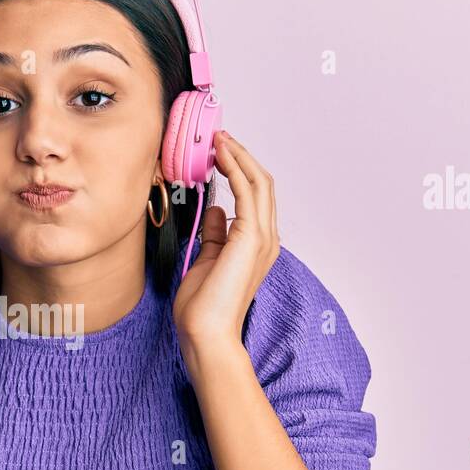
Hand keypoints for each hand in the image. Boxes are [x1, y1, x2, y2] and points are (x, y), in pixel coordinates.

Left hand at [172, 129, 279, 353]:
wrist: (207, 333)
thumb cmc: (204, 308)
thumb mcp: (206, 260)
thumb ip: (214, 235)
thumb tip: (216, 210)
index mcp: (257, 244)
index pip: (255, 196)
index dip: (239, 170)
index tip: (218, 153)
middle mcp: (266, 238)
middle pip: (262, 183)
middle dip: (241, 156)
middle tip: (219, 137)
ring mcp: (262, 237)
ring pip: (259, 182)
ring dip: (238, 156)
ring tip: (219, 139)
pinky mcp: (250, 238)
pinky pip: (247, 192)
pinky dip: (235, 168)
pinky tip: (220, 156)